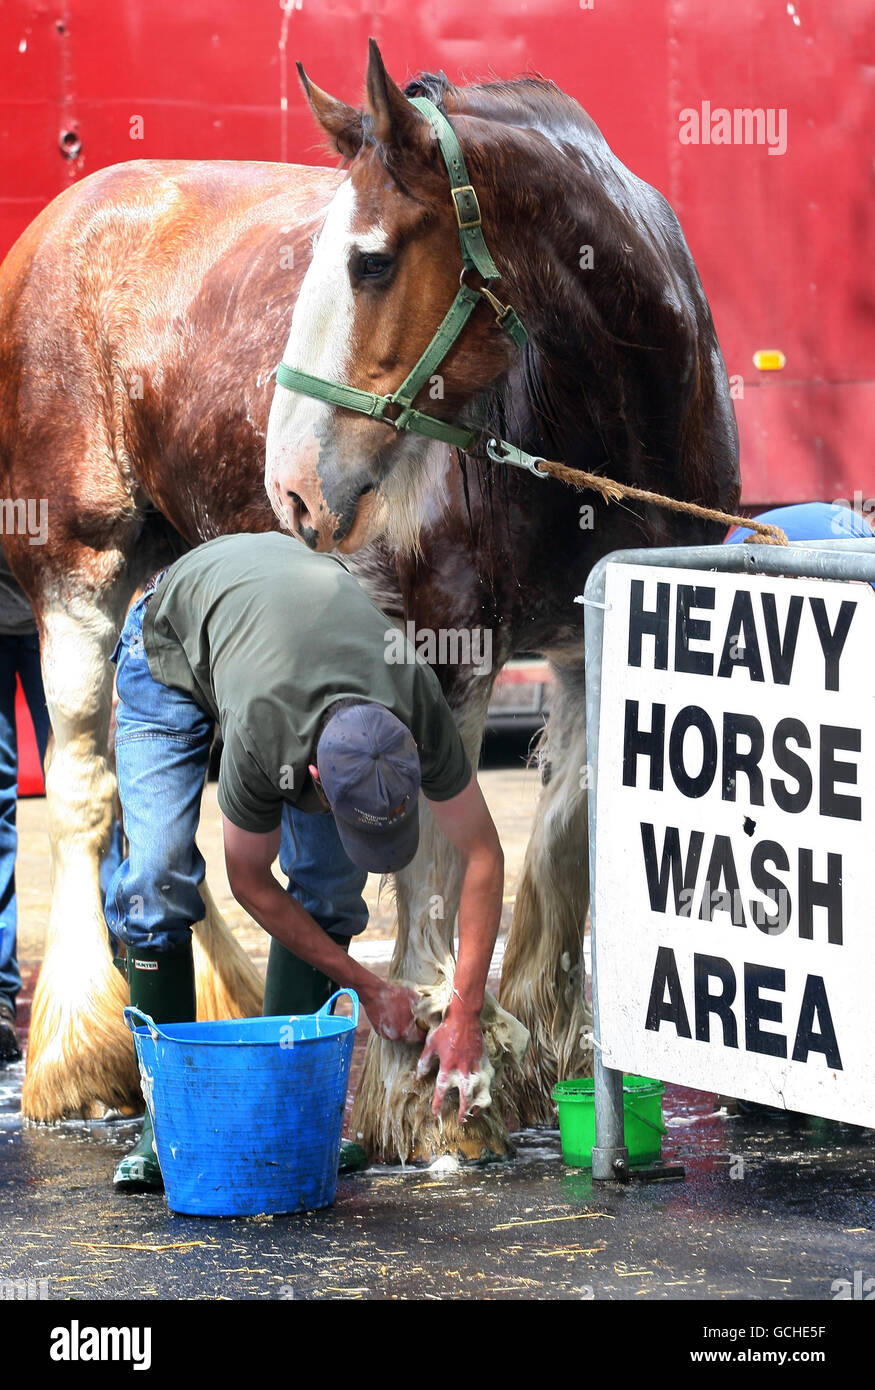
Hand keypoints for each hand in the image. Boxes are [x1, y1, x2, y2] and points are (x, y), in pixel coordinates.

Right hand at [362, 980, 420, 1042]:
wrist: (374, 993)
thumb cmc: (394, 994)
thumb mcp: (413, 998)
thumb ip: (421, 1009)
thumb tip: (428, 1012)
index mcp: (407, 1030)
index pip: (421, 1036)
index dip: (424, 1029)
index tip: (424, 1025)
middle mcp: (397, 1036)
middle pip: (410, 1037)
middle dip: (413, 1029)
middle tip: (413, 1020)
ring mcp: (387, 1035)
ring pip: (400, 1035)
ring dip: (402, 1028)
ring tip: (401, 1017)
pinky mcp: (380, 1033)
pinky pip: (390, 1033)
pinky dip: (393, 1027)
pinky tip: (392, 1017)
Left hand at [417, 1001, 486, 1119]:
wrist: (464, 1017)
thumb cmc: (445, 1029)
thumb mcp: (431, 1044)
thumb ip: (424, 1062)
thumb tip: (419, 1077)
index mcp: (447, 1066)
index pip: (441, 1090)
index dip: (438, 1103)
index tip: (435, 1112)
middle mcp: (462, 1069)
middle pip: (465, 1096)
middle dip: (463, 1111)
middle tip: (460, 1119)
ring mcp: (475, 1065)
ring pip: (479, 1090)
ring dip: (477, 1104)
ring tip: (475, 1113)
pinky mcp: (484, 1061)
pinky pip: (487, 1079)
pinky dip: (486, 1090)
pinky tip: (484, 1096)